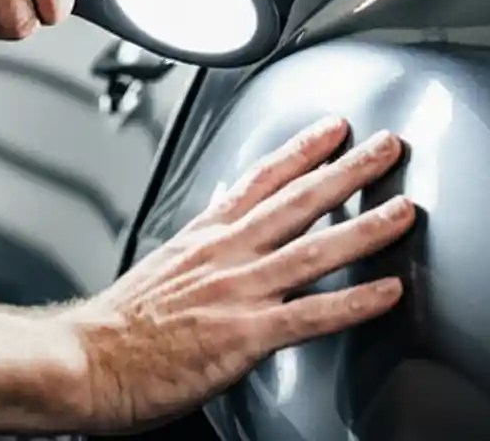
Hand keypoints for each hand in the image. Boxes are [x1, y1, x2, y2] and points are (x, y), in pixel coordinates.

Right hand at [60, 116, 414, 431]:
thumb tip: (224, 221)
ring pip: (315, 249)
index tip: (334, 128)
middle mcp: (228, 253)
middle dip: (348, 169)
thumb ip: (204, 244)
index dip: (303, 149)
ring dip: (365, 227)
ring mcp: (240, 291)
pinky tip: (388, 291)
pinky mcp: (246, 334)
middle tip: (387, 147)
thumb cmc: (120, 325)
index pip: (261, 177)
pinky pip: (313, 314)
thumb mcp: (164, 264)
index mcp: (207, 235)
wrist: (86, 361)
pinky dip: (355, 301)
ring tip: (403, 210)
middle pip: (298, 200)